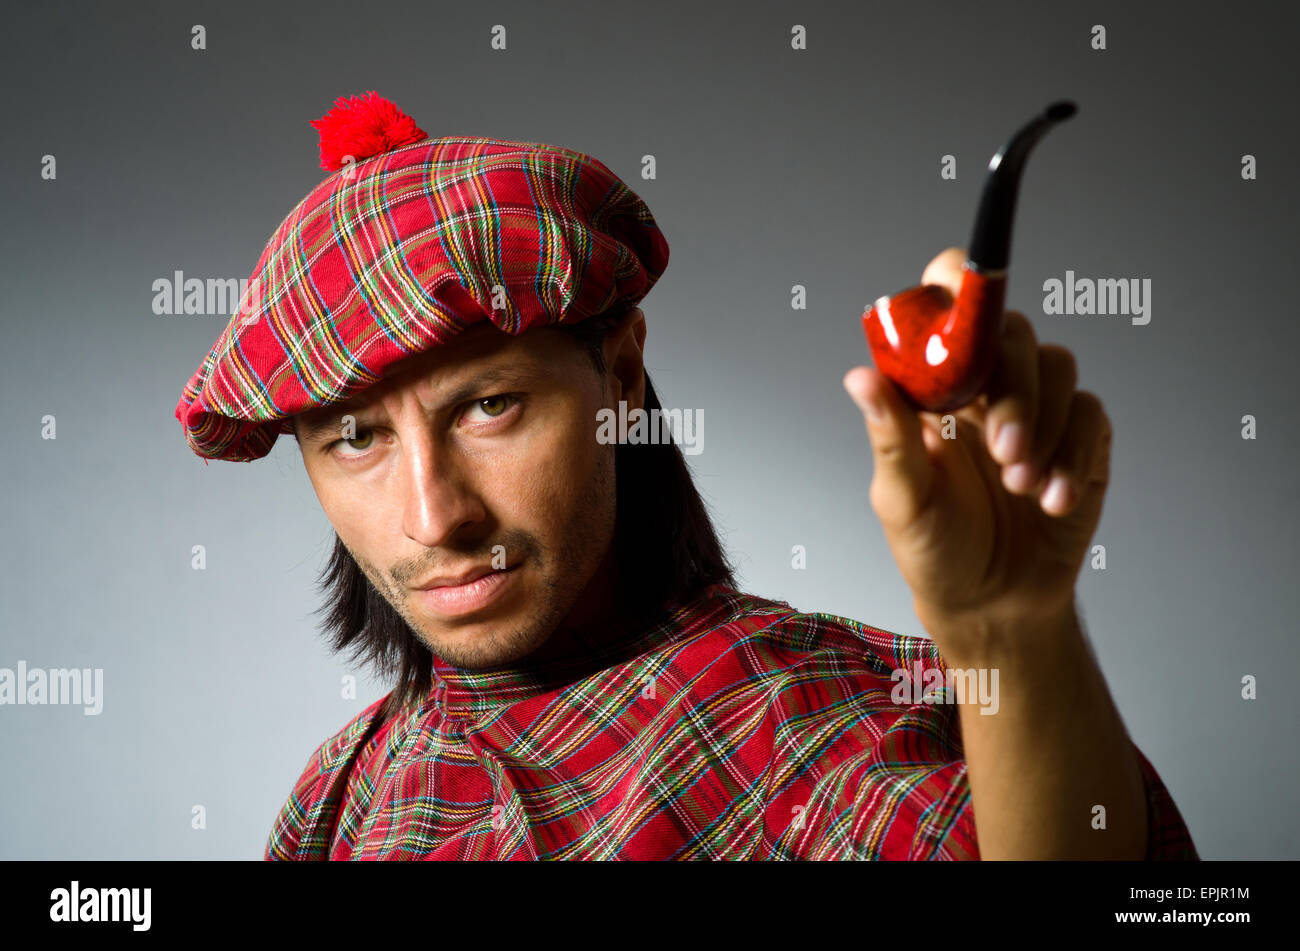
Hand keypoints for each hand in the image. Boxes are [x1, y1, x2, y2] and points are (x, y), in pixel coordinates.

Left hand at [844, 248, 1112, 662]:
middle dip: (1013, 387)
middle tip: (1004, 452)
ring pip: (1056, 364)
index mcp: (931, 386)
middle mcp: (983, 384)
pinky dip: (1074, 455)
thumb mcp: (902, 500)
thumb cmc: (936, 549)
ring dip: (1043, 424)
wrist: (994, 604)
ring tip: (1021, 485)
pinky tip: (1053, 500)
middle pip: (1011, 330)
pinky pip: (1089, 413)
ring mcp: (1035, 406)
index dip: (958, 291)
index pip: (945, 302)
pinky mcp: (1078, 437)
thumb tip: (859, 378)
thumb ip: (889, 437)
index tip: (965, 330)